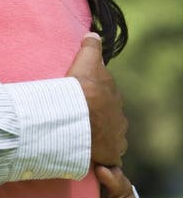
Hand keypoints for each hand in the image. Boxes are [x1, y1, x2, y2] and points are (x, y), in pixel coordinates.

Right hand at [67, 33, 127, 165]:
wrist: (78, 114)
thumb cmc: (81, 88)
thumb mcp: (85, 61)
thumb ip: (91, 47)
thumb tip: (93, 34)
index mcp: (114, 98)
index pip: (107, 98)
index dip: (97, 98)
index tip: (84, 100)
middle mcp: (119, 118)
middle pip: (110, 119)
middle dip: (100, 120)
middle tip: (81, 121)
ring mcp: (116, 138)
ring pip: (110, 139)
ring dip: (101, 140)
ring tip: (84, 142)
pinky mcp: (111, 156)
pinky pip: (109, 160)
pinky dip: (105, 163)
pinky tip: (95, 162)